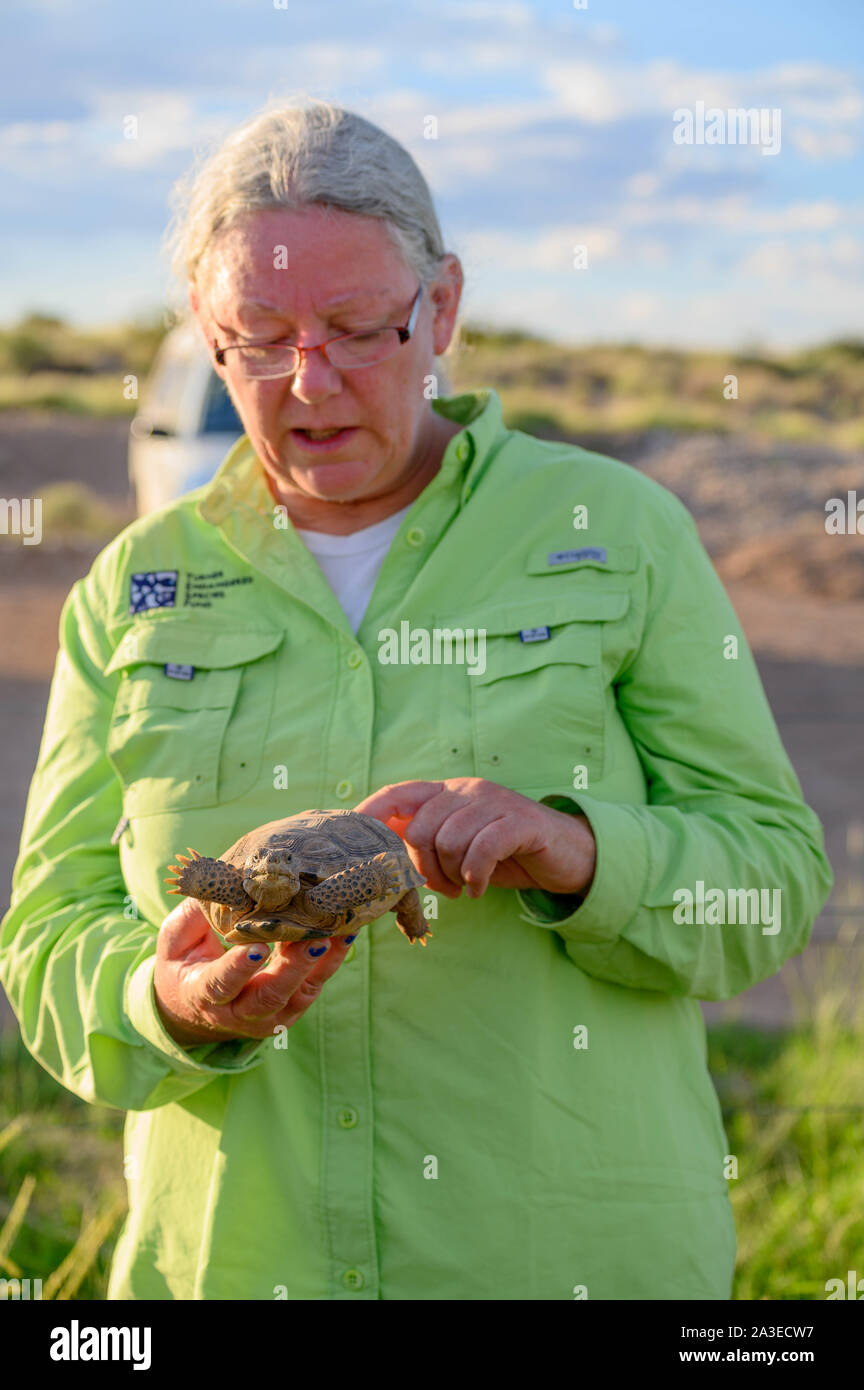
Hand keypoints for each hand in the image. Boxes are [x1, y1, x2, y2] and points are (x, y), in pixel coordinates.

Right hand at [153, 897, 355, 1045]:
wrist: (193, 1006)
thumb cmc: (184, 961)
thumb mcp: (175, 938)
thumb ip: (194, 914)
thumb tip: (219, 882)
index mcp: (201, 994)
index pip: (220, 985)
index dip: (239, 968)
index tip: (257, 946)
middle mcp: (236, 1013)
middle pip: (267, 997)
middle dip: (293, 969)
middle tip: (313, 940)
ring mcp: (266, 1016)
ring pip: (295, 996)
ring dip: (318, 965)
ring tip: (336, 932)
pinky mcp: (289, 1010)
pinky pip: (313, 989)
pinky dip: (331, 963)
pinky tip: (344, 935)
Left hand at [354, 777, 594, 900]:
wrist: (568, 854)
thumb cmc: (505, 854)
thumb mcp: (459, 848)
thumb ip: (424, 846)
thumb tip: (377, 863)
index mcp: (447, 793)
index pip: (398, 793)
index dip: (370, 813)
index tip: (350, 839)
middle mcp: (468, 790)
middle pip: (420, 828)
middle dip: (424, 868)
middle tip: (442, 887)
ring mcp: (496, 802)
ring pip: (449, 841)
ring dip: (452, 876)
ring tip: (464, 887)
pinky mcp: (521, 821)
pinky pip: (483, 849)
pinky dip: (475, 876)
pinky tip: (479, 888)